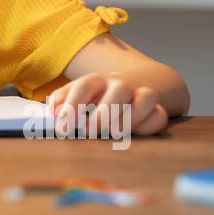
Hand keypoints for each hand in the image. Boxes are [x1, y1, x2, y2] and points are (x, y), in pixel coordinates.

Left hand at [47, 72, 169, 135]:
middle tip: (90, 132)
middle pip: (119, 89)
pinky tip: (135, 134)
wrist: (131, 85)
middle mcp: (121, 85)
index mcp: (97, 80)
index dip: (73, 105)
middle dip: (104, 114)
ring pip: (147, 97)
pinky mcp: (156, 110)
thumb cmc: (95, 96)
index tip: (63, 127)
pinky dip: (149, 126)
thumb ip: (60, 101)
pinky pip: (160, 116)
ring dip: (131, 117)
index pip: (85, 86)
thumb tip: (53, 114)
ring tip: (114, 132)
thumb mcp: (74, 94)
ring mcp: (141, 95)